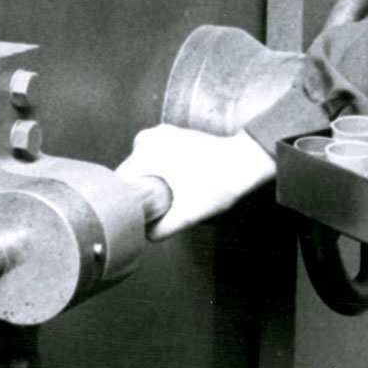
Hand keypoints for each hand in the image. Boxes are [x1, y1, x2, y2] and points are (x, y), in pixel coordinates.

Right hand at [116, 124, 275, 239]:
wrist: (246, 160)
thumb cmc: (220, 183)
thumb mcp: (188, 215)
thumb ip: (161, 229)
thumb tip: (145, 235)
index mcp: (144, 153)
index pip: (120, 183)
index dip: (128, 202)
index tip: (142, 213)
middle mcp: (147, 138)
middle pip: (131, 174)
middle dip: (142, 191)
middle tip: (163, 206)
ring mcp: (159, 133)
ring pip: (143, 166)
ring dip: (152, 181)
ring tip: (172, 193)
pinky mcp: (171, 134)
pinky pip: (155, 156)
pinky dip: (161, 169)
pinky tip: (177, 181)